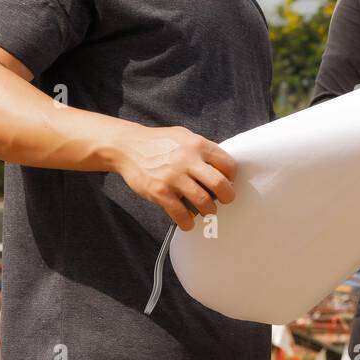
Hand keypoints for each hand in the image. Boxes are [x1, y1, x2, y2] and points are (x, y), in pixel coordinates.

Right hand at [112, 126, 236, 230]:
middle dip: (227, 197)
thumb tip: (220, 166)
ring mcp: (173, 177)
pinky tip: (187, 222)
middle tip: (223, 200)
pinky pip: (181, 215)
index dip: (231, 177)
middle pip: (220, 184)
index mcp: (197, 145)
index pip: (227, 164)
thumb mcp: (183, 136)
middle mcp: (187, 160)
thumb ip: (201, 149)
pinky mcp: (160, 192)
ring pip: (204, 202)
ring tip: (205, 210)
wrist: (128, 147)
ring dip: (208, 211)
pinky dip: (188, 223)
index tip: (228, 182)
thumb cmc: (157, 142)